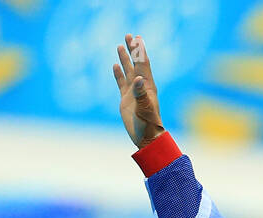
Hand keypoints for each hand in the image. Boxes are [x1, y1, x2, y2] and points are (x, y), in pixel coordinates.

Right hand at [113, 33, 164, 148]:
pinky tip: (115, 66)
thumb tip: (138, 78)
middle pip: (136, 64)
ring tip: (120, 46)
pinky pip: (121, 83)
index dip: (140, 51)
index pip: (143, 64)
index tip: (137, 37)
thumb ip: (140, 93)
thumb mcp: (144, 108)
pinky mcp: (126, 99)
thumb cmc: (148, 124)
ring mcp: (134, 92)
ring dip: (125, 58)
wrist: (146, 137)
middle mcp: (141, 87)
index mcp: (147, 86)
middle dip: (133, 50)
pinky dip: (118, 74)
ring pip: (128, 71)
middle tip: (129, 35)